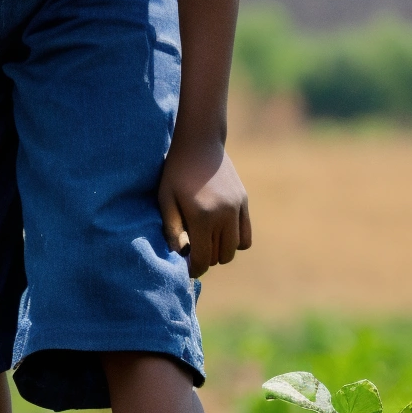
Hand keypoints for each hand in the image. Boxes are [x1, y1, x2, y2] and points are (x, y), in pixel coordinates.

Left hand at [160, 137, 251, 278]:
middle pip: (218, 256)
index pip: (202, 258)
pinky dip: (234, 241)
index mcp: (202, 216)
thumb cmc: (176, 171)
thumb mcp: (165, 198)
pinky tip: (219, 233)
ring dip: (220, 251)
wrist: (200, 143)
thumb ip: (172, 228)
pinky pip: (245, 236)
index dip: (193, 269)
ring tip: (205, 241)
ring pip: (233, 249)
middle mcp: (224, 215)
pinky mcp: (244, 203)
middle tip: (192, 251)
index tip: (186, 269)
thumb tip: (180, 254)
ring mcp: (237, 208)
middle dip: (205, 259)